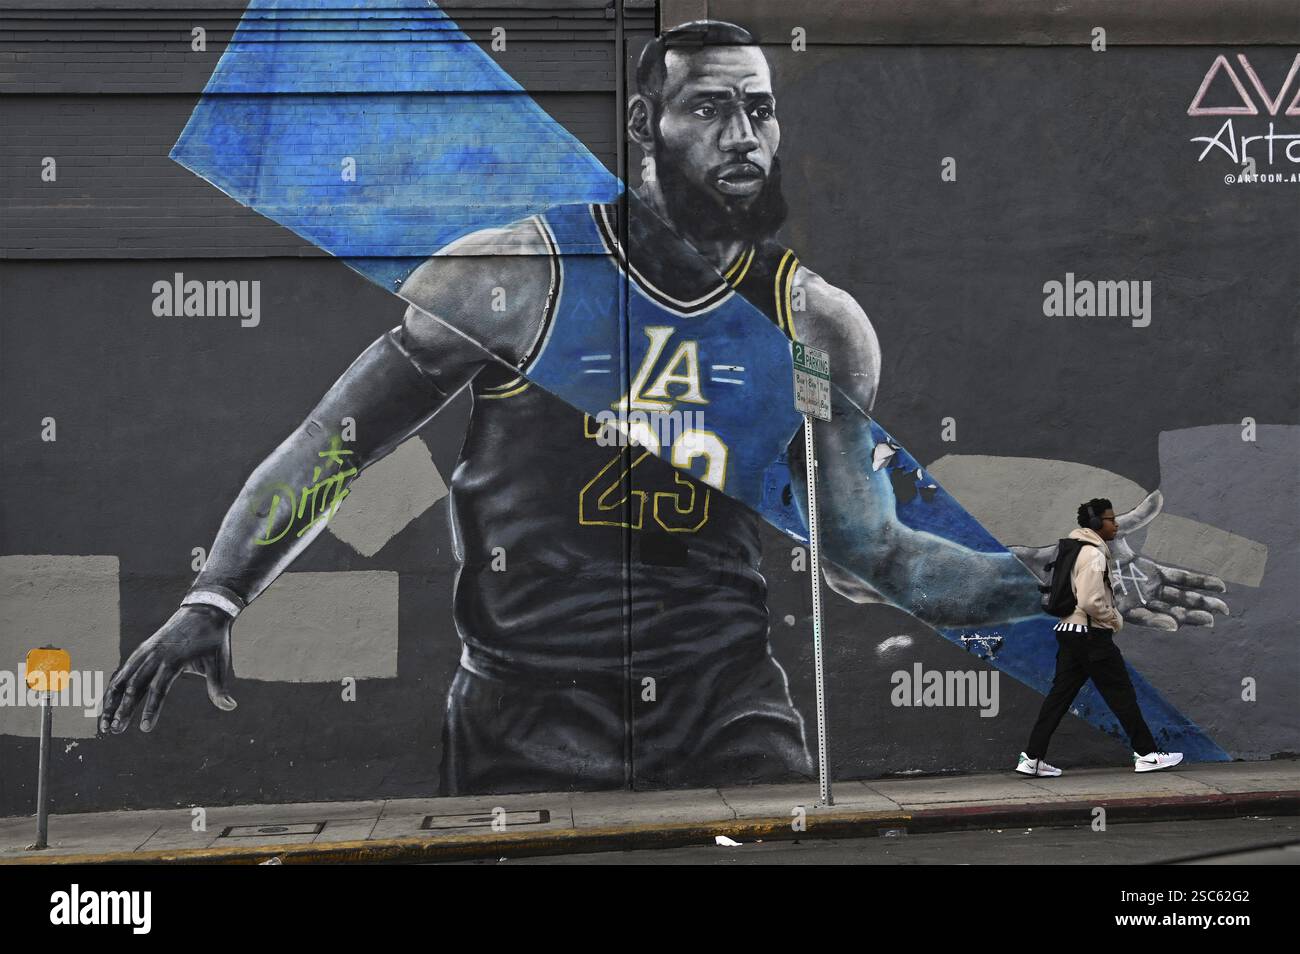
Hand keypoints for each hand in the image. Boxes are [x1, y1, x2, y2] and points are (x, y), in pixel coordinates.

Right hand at [99, 604, 236, 733]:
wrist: (205, 609)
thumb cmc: (214, 638)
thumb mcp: (220, 661)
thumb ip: (219, 686)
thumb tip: (231, 707)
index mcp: (174, 659)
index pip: (158, 688)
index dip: (151, 709)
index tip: (145, 728)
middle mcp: (155, 655)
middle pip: (134, 685)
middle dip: (123, 709)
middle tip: (114, 730)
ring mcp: (146, 651)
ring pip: (122, 678)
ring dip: (111, 701)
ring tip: (103, 723)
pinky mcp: (142, 650)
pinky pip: (123, 671)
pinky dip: (113, 688)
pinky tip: (107, 705)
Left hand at [1010, 491, 1229, 630]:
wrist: (1060, 558)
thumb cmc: (1088, 543)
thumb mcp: (1117, 528)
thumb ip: (1140, 516)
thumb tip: (1159, 495)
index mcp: (1146, 569)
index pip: (1179, 578)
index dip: (1200, 582)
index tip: (1223, 587)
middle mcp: (1142, 586)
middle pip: (1179, 597)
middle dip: (1202, 603)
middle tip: (1225, 610)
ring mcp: (1131, 599)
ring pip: (1166, 610)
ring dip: (1187, 616)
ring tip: (1210, 620)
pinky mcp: (1116, 608)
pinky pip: (1140, 617)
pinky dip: (1156, 620)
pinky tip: (1174, 625)